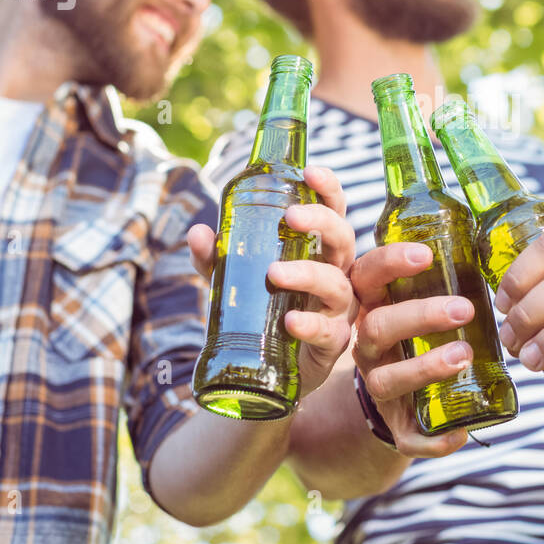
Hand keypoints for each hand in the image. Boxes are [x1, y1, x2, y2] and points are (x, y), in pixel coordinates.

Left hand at [187, 165, 358, 398]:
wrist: (265, 372)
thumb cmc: (260, 313)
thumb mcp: (232, 281)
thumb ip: (215, 259)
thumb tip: (199, 232)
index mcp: (319, 250)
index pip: (334, 210)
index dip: (328, 188)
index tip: (310, 171)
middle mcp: (336, 274)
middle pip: (344, 238)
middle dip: (322, 221)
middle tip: (291, 217)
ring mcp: (338, 309)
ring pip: (337, 284)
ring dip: (308, 273)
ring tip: (274, 274)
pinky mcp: (332, 344)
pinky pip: (329, 331)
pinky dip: (310, 324)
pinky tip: (290, 321)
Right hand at [347, 243, 477, 457]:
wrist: (401, 399)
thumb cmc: (421, 334)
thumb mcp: (419, 300)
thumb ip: (443, 275)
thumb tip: (490, 241)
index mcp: (373, 306)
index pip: (367, 276)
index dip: (389, 263)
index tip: (426, 255)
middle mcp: (367, 345)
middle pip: (377, 327)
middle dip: (419, 316)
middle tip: (465, 309)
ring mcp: (378, 386)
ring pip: (387, 380)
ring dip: (424, 367)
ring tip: (463, 356)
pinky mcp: (396, 425)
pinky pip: (408, 438)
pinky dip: (434, 440)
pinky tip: (460, 432)